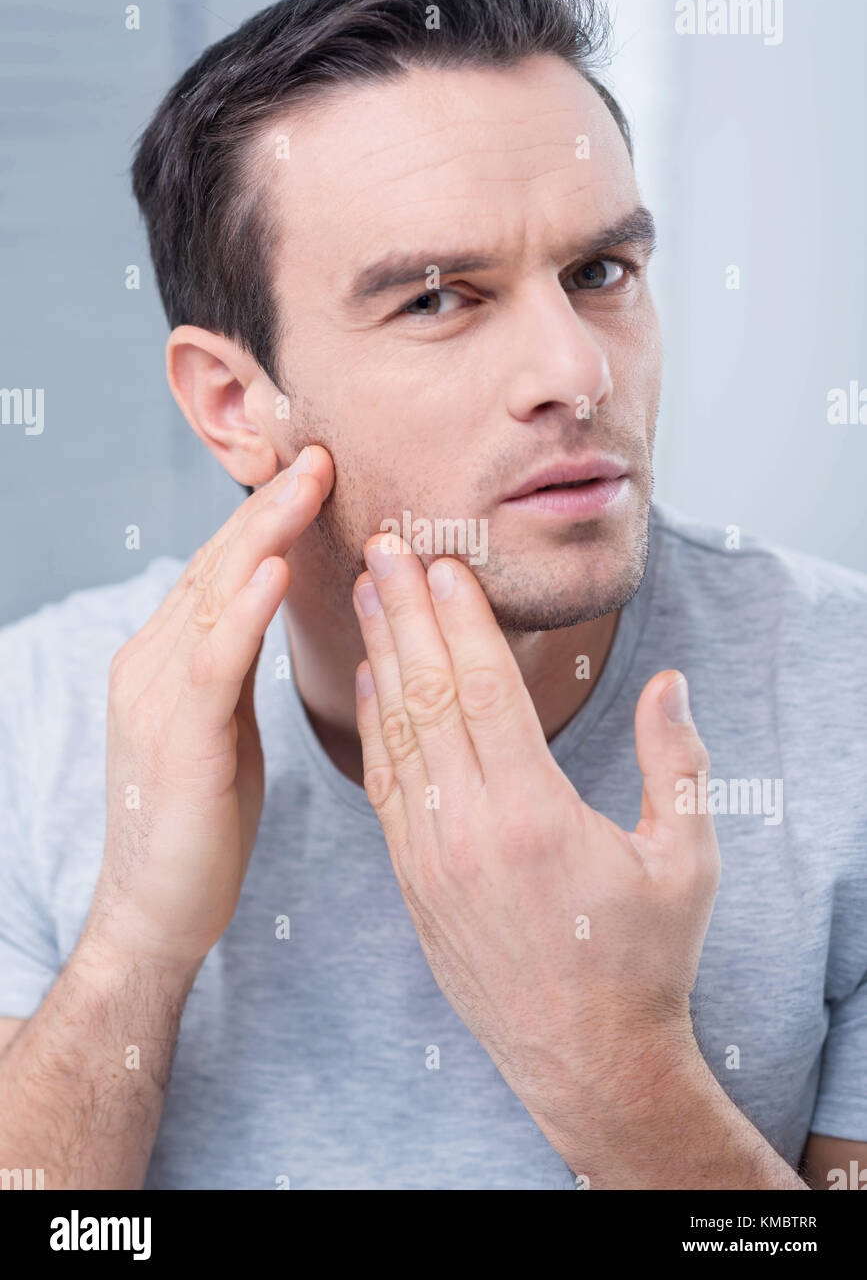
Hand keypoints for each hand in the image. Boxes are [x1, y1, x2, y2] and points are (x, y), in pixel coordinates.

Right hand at [84, 447, 333, 974]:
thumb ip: (232, 665)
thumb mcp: (223, 725)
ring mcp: (155, 698)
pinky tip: (275, 570)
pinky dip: (243, 611)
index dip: (266, 518)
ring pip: (214, 597)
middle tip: (322, 455)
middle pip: (216, 566)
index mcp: (164, 659)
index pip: (219, 570)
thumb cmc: (201, 822)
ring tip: (309, 484)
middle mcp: (149, 663)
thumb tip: (267, 609)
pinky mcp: (176, 739)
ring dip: (264, 535)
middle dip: (270, 507)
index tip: (316, 474)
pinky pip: (212, 661)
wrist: (157, 913)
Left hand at [352, 534, 719, 1140]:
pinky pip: (383, 785)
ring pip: (396, 733)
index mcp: (535, 816)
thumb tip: (667, 681)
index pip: (486, 690)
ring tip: (363, 591)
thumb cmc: (645, 960)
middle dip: (404, 612)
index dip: (461, 619)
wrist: (586, 1059)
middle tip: (383, 546)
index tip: (442, 563)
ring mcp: (430, 857)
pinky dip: (371, 724)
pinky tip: (366, 679)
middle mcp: (469, 830)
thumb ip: (675, 764)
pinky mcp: (412, 881)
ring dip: (378, 655)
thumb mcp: (686, 861)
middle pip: (429, 695)